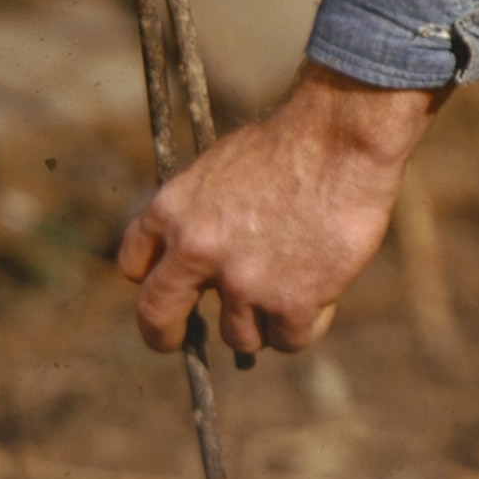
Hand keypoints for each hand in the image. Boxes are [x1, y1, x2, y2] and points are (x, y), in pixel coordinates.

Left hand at [118, 62, 442, 357]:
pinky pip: (290, 339)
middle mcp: (196, 252)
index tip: (171, 286)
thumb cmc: (294, 142)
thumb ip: (204, 211)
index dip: (152, 279)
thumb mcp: (225, 165)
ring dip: (263, 320)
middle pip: (157, 318)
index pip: (135, 263)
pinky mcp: (289, 303)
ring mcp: (242, 283)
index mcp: (172, 211)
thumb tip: (209, 251)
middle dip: (166, 335)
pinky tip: (323, 294)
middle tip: (179, 339)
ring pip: (239, 336)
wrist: (343, 139)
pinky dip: (306, 324)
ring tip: (294, 286)